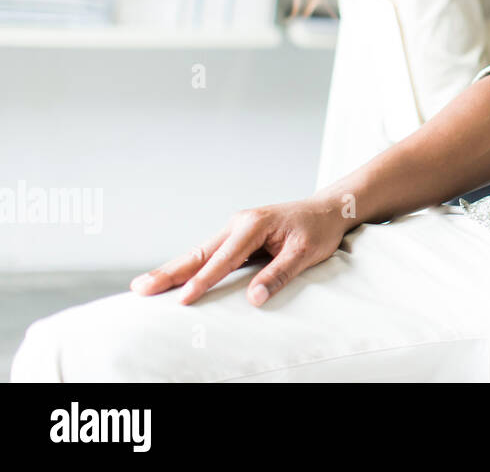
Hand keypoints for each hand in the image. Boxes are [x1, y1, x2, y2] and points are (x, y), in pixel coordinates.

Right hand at [129, 196, 352, 306]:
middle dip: (170, 272)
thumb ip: (279, 274)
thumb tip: (253, 298)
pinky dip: (188, 266)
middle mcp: (239, 223)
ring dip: (173, 269)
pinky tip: (172, 280)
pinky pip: (209, 254)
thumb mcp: (306, 253)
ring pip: (199, 252)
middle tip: (140, 289)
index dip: (203, 280)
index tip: (184, 299)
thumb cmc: (318, 230)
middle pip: (200, 252)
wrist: (327, 211)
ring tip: (144, 286)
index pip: (224, 258)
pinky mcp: (236, 236)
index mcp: (254, 225)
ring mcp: (235, 228)